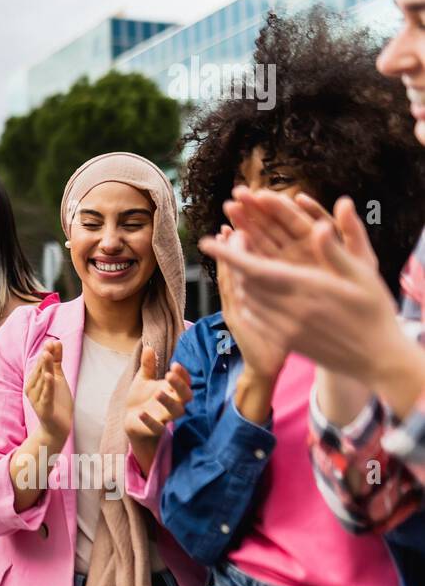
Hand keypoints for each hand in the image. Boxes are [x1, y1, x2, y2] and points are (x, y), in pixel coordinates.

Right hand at [26, 340, 72, 447]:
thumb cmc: (57, 401)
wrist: (58, 427)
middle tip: (49, 345)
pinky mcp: (44, 409)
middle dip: (45, 358)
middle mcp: (32, 389)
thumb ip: (57, 361)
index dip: (47, 353)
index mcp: (35, 381)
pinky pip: (45, 395)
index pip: (41, 364)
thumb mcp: (58, 378)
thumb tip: (55, 341)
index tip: (52, 341)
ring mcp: (37, 399)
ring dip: (45, 368)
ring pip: (42, 381)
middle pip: (40, 371)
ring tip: (48, 355)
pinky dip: (47, 386)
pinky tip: (49, 376)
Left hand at [123, 346, 191, 455]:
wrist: (131, 419)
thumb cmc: (142, 398)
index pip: (185, 382)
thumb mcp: (143, 379)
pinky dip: (150, 421)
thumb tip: (148, 347)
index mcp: (172, 390)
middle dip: (180, 386)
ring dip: (168, 402)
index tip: (174, 364)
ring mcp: (165, 417)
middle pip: (185, 396)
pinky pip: (157, 427)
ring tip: (158, 393)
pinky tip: (141, 413)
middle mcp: (173, 403)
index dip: (182, 374)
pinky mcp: (155, 429)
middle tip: (169, 375)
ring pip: (176, 411)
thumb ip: (147, 365)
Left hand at [198, 198, 401, 388]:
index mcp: (307, 289)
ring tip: (239, 259)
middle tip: (233, 238)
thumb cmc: (375, 313)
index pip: (256, 268)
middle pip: (245, 282)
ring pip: (247, 299)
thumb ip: (335, 252)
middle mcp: (290, 310)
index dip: (229, 254)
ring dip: (238, 278)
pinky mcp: (286, 341)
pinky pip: (256, 317)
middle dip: (233, 259)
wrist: (378, 359)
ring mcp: (285, 328)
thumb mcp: (363, 276)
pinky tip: (251, 289)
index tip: (207, 241)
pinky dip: (247, 299)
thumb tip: (318, 227)